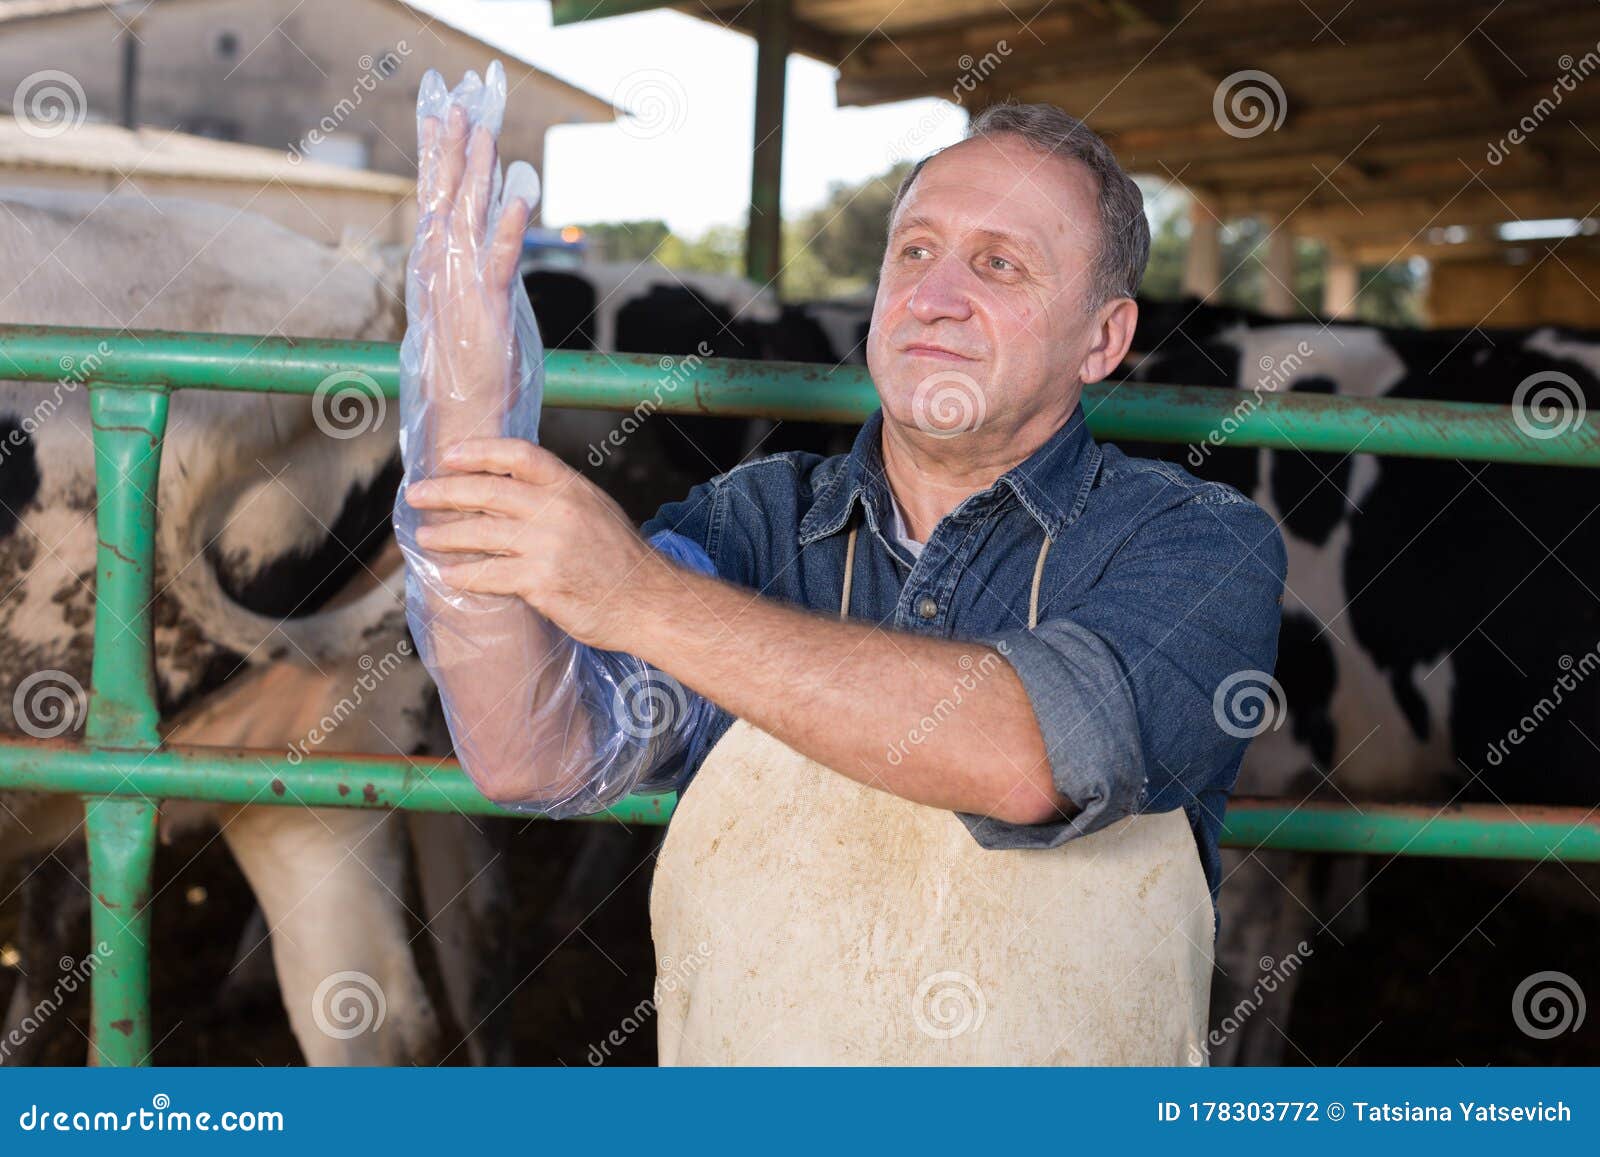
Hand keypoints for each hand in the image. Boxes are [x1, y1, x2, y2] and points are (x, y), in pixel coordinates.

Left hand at [405, 437, 661, 648]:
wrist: (646, 600)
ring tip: (425, 537)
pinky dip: (463, 575)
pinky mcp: (541, 582)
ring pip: (481, 534)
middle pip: (488, 491)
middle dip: (445, 492)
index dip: (479, 451)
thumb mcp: (595, 509)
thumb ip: (556, 495)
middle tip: (417, 495)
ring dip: (446, 535)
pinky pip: (489, 575)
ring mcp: (548, 546)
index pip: (518, 454)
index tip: (449, 456)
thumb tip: (507, 486)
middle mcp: (558, 510)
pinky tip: (448, 574)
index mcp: (571, 486)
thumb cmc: (620, 558)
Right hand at [409, 71, 535, 452]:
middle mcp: (440, 268)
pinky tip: (520, 193)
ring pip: (468, 213)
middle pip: (444, 192)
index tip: (439, 108)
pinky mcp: (487, 306)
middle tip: (456, 95)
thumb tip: (484, 237)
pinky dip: (511, 224)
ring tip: (482, 125)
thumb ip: (470, 270)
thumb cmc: (465, 371)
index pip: (434, 196)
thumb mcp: (464, 309)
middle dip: (451, 142)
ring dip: (476, 168)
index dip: (437, 151)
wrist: (460, 420)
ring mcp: (461, 284)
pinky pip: (500, 257)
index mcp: (434, 265)